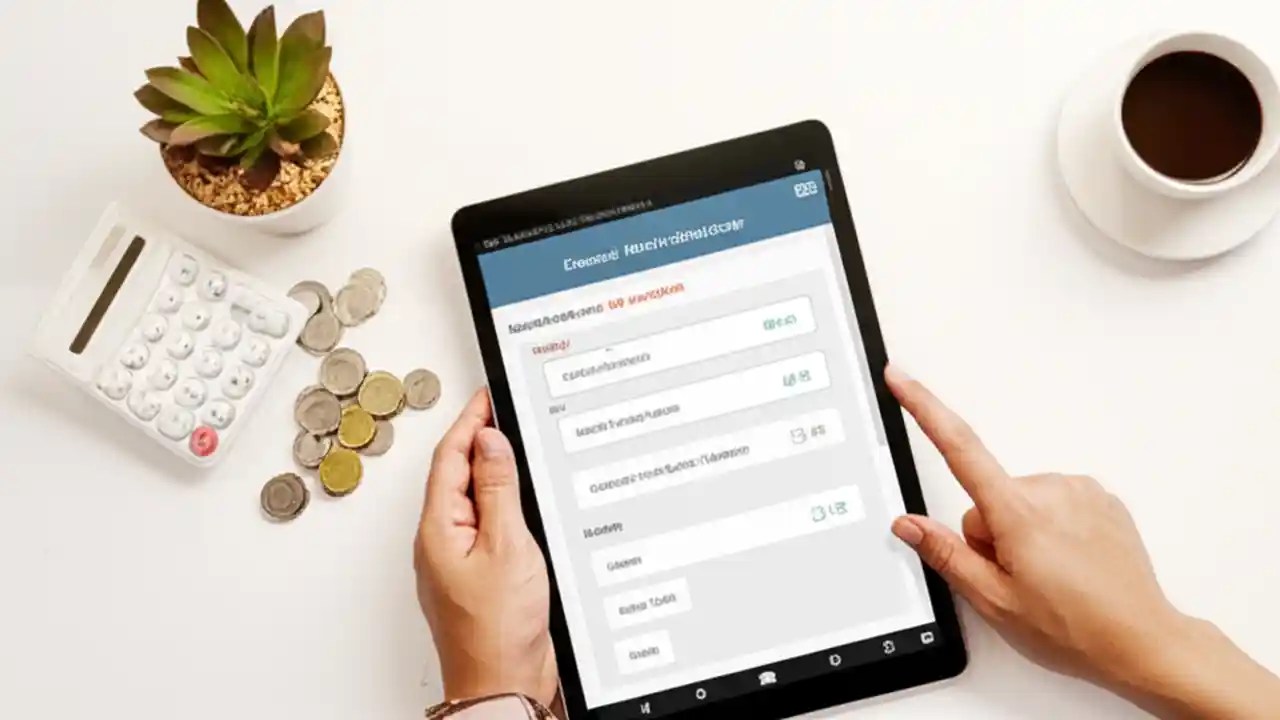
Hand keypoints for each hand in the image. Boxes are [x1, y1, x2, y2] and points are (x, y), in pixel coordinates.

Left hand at [414, 388, 557, 706]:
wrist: (504, 685)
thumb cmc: (497, 631)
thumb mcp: (506, 545)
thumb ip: (497, 490)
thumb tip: (489, 442)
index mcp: (438, 529)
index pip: (450, 458)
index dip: (469, 422)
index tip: (487, 397)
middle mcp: (441, 543)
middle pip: (456, 476)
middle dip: (478, 440)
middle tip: (500, 411)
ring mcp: (457, 561)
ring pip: (472, 501)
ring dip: (490, 471)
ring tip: (511, 445)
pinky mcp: (478, 578)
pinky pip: (486, 526)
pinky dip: (502, 504)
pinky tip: (519, 501)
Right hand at [884, 366, 1279, 717]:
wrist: (1143, 641)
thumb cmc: (1076, 629)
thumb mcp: (995, 601)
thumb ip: (946, 554)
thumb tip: (907, 524)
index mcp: (1018, 513)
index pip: (957, 448)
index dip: (923, 408)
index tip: (901, 379)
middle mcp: (1050, 490)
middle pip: (987, 499)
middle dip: (990, 536)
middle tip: (1016, 577)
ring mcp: (1080, 491)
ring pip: (1020, 503)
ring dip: (1022, 534)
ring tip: (1049, 575)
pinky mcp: (1100, 498)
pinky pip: (1054, 504)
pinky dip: (1053, 530)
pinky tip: (1069, 563)